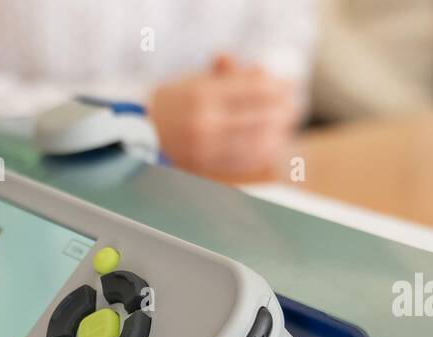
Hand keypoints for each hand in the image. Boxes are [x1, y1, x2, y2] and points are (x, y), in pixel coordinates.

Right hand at [149, 55, 301, 178]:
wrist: (136, 135)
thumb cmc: (169, 105)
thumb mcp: (194, 82)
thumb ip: (228, 76)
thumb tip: (264, 73)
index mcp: (202, 95)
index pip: (253, 89)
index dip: (277, 88)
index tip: (291, 86)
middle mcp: (204, 121)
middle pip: (258, 116)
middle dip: (282, 112)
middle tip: (296, 108)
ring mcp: (204, 147)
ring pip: (254, 141)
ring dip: (277, 134)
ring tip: (287, 126)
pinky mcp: (203, 167)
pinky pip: (241, 161)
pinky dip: (261, 153)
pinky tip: (271, 146)